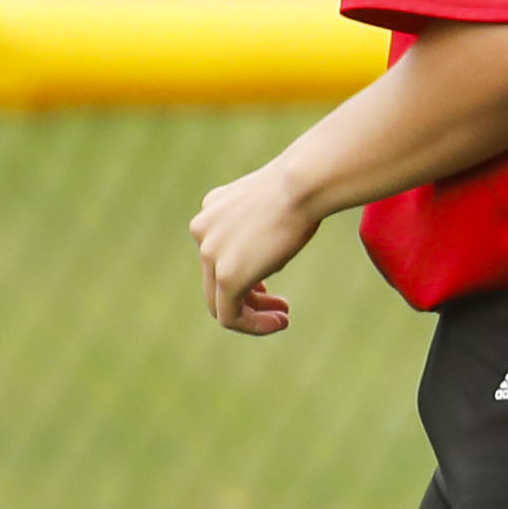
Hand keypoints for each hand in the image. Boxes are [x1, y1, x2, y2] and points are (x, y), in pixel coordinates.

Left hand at [191, 155, 325, 335]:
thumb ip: (266, 217)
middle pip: (216, 278)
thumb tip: (278, 234)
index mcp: (213, 208)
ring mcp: (210, 254)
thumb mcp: (277, 198)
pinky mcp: (226, 276)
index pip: (218, 252)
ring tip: (282, 318)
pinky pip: (230, 316)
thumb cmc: (304, 184)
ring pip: (220, 301)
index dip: (243, 272)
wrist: (303, 183)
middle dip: (250, 296)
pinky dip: (253, 325)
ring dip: (253, 314)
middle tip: (281, 306)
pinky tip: (279, 323)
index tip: (268, 286)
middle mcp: (203, 230)